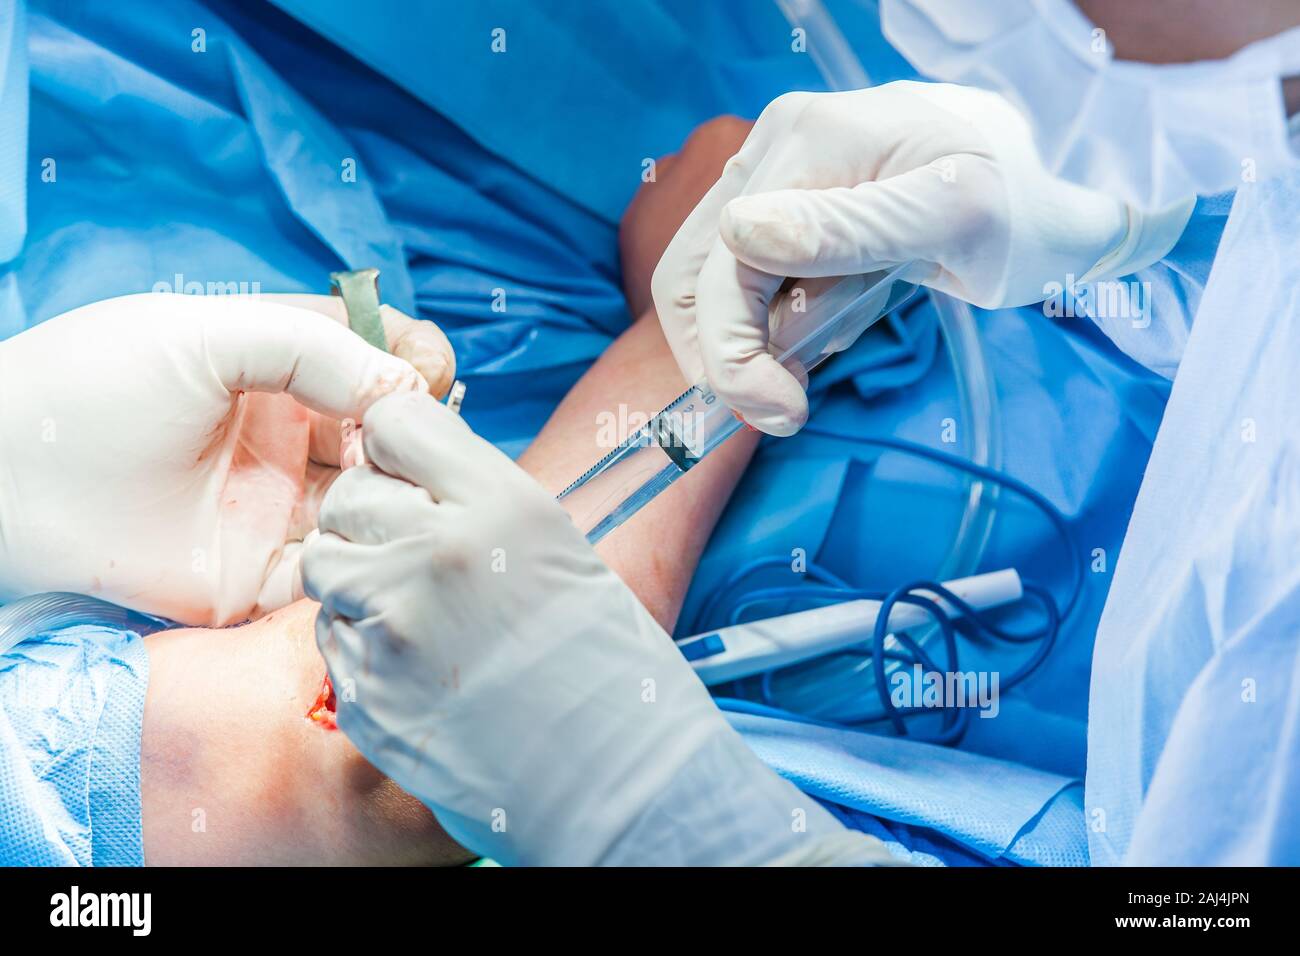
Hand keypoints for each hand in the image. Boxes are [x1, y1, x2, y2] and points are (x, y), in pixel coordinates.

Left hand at [0, 292, 452, 625]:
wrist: (5, 479)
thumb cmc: (90, 386)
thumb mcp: (205, 332)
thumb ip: (313, 344)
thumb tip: (411, 386)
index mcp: (279, 374)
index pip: (376, 364)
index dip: (414, 364)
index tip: (428, 371)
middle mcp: (291, 441)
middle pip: (389, 440)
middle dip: (414, 438)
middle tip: (404, 440)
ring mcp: (280, 510)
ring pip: (376, 508)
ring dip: (396, 499)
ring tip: (380, 487)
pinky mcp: (261, 577)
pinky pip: (338, 575)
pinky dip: (366, 562)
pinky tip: (370, 539)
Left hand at [301, 391, 872, 864]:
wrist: (616, 777)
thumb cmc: (603, 659)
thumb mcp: (557, 546)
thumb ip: (476, 499)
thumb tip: (407, 469)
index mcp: (499, 504)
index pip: (396, 423)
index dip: (398, 445)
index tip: (408, 468)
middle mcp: (436, 553)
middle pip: (350, 493)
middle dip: (373, 515)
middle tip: (417, 552)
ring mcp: (392, 627)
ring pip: (323, 562)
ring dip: (357, 577)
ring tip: (416, 610)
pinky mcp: (365, 692)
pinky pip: (331, 636)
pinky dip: (361, 642)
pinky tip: (418, 663)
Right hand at [651, 81, 1193, 434]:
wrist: (1043, 189)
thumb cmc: (1019, 211)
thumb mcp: (955, 220)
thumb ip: (851, 229)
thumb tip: (740, 235)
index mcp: (808, 141)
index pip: (724, 264)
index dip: (735, 352)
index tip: (788, 412)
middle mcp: (772, 146)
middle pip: (692, 273)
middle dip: (726, 356)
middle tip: (785, 409)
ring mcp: (770, 171)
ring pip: (706, 281)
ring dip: (741, 342)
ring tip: (805, 371)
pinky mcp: (779, 201)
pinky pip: (738, 275)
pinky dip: (763, 322)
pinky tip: (816, 330)